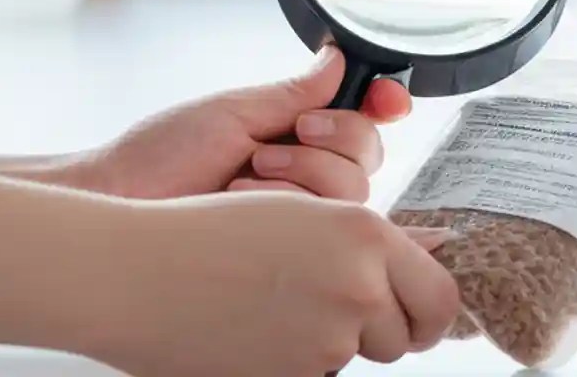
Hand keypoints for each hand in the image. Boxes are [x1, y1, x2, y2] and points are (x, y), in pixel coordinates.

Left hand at [78, 46, 408, 200]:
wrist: (120, 203)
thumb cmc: (161, 156)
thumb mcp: (234, 110)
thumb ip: (295, 91)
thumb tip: (337, 58)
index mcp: (297, 130)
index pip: (365, 114)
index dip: (384, 102)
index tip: (384, 99)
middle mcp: (307, 170)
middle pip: (369, 151)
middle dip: (330, 137)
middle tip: (282, 138)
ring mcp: (302, 210)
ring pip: (353, 188)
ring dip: (301, 173)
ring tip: (248, 172)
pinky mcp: (294, 247)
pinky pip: (325, 221)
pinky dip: (285, 203)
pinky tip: (243, 204)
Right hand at [89, 193, 460, 376]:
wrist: (135, 273)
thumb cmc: (210, 231)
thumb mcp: (306, 215)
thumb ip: (376, 242)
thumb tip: (440, 247)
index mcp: (367, 236)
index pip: (441, 296)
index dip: (430, 311)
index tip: (418, 314)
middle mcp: (357, 287)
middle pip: (406, 335)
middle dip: (383, 329)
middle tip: (340, 312)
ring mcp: (326, 338)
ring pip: (358, 354)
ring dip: (335, 341)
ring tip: (279, 307)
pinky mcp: (293, 376)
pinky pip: (317, 373)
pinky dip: (295, 359)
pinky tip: (256, 328)